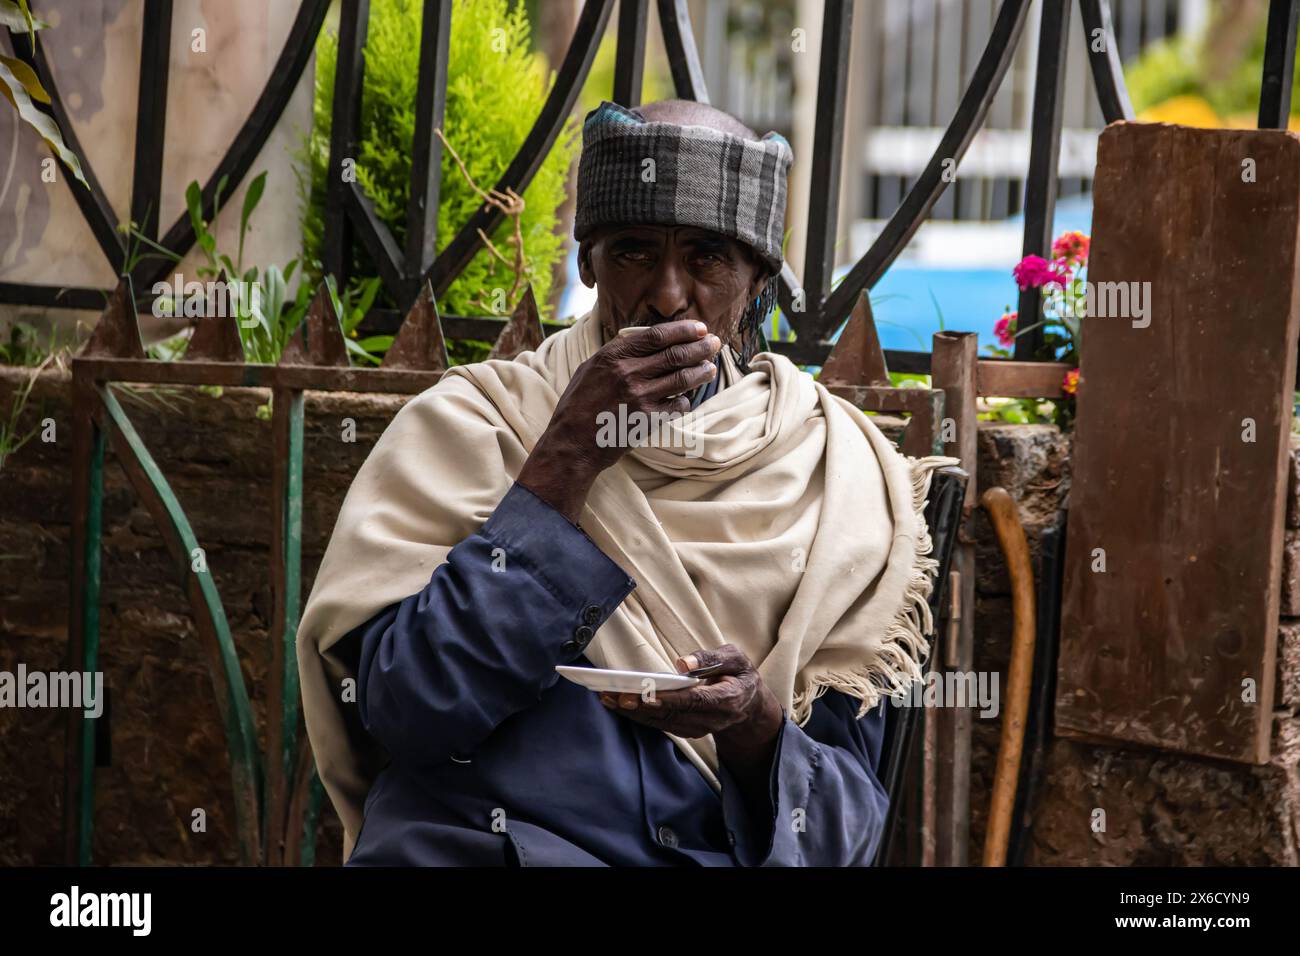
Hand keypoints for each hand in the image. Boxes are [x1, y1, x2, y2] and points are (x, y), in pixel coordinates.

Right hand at [516, 319, 720, 521]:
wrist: (571, 442)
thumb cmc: (578, 405)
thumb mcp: (590, 368)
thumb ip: (616, 354)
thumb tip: (643, 340)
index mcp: (613, 355)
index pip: (657, 335)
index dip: (684, 330)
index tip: (700, 329)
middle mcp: (628, 373)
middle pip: (676, 354)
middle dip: (701, 348)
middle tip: (716, 344)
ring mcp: (639, 396)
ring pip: (682, 379)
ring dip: (701, 372)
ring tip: (710, 368)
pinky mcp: (646, 420)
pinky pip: (677, 406)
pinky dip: (686, 401)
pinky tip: (688, 398)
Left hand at [598, 644, 782, 747]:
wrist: (749, 706)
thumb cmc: (739, 675)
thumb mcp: (736, 659)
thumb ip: (711, 658)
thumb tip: (683, 663)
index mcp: (726, 700)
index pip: (693, 700)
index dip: (668, 698)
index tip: (645, 693)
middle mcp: (711, 720)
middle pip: (670, 714)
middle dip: (639, 705)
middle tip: (613, 694)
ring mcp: (698, 729)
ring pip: (660, 722)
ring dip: (632, 711)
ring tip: (606, 696)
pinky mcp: (686, 731)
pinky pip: (659, 724)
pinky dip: (637, 714)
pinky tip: (617, 703)